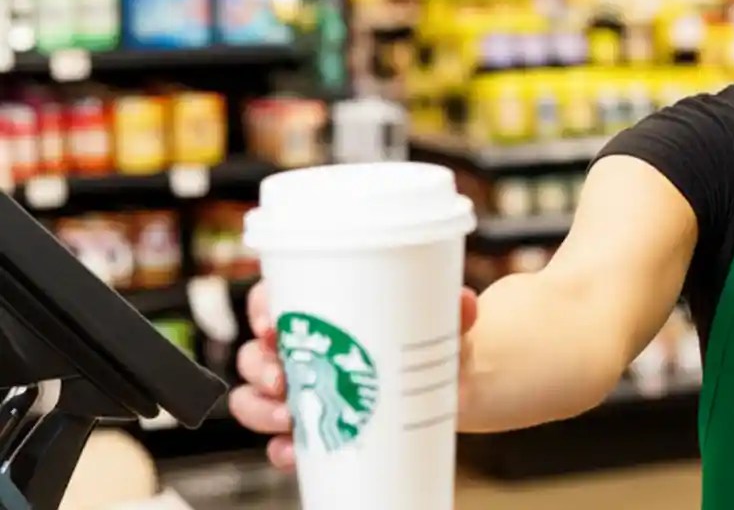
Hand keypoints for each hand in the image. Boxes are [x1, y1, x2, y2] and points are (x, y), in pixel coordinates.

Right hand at [228, 282, 479, 469]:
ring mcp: (300, 390)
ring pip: (252, 397)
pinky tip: (295, 450)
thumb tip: (466, 301)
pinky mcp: (312, 427)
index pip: (270, 298)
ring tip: (291, 418)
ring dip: (261, 410)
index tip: (272, 326)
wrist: (446, 388)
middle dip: (260, 367)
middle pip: (253, 352)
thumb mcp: (442, 326)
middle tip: (285, 380)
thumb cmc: (431, 343)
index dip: (260, 310)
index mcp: (321, 310)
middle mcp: (302, 349)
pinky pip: (276, 441)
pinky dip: (280, 447)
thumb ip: (453, 313)